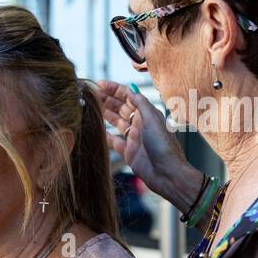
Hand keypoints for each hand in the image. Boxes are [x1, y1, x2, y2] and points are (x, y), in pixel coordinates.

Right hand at [96, 80, 205, 211]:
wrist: (167, 174)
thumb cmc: (164, 146)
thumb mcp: (152, 120)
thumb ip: (141, 103)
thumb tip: (131, 88)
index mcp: (147, 114)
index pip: (128, 96)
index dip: (114, 89)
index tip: (99, 84)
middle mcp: (140, 124)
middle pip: (121, 107)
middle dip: (107, 99)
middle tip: (91, 93)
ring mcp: (134, 138)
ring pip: (116, 122)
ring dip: (105, 114)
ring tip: (91, 106)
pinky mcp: (129, 153)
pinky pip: (115, 141)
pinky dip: (106, 135)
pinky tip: (97, 129)